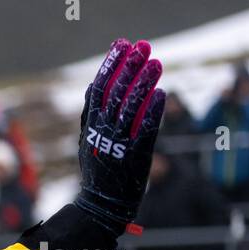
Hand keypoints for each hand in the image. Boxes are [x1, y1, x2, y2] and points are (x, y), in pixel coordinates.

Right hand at [74, 39, 164, 235]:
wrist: (102, 205)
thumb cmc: (99, 170)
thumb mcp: (87, 140)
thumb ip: (90, 113)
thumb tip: (92, 84)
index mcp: (89, 126)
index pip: (99, 88)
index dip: (110, 65)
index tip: (122, 44)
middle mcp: (101, 133)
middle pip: (115, 93)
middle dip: (129, 67)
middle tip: (143, 46)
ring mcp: (117, 144)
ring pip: (130, 108)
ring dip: (143, 83)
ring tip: (157, 62)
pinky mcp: (134, 157)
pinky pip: (144, 130)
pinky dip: (151, 112)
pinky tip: (161, 93)